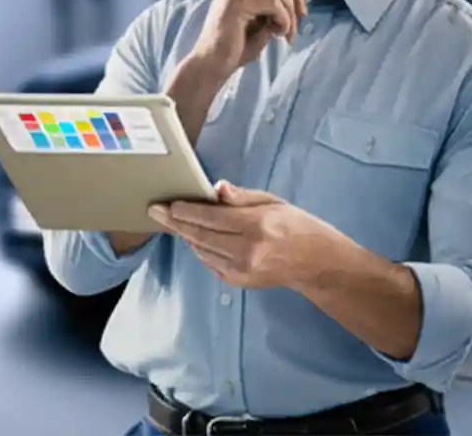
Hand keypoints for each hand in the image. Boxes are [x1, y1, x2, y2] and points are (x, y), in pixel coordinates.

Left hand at [147, 181, 345, 289]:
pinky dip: (199, 249)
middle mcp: (247, 250)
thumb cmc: (298, 226)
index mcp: (257, 226)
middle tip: (155, 211)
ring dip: (184, 235)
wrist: (316, 264)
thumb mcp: (274, 202)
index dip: (186, 210)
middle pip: (200, 235)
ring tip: (170, 221)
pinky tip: (193, 238)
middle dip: (175, 222)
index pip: (212, 217)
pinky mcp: (239, 282)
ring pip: (201, 250)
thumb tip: (216, 189)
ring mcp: (242, 270)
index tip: (168, 203)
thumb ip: (243, 198)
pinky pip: (209, 263)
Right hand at [190, 0, 307, 79]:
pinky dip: (284, 19)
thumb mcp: (260, 20)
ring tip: (287, 32)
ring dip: (290, 12)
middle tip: (302, 16)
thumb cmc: (236, 47)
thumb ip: (273, 3)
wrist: (212, 66)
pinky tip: (280, 34)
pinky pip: (273, 3)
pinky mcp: (235, 4)